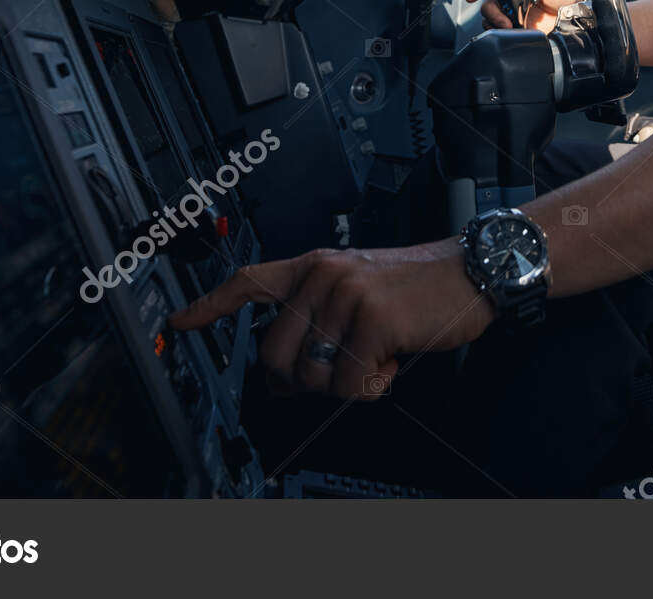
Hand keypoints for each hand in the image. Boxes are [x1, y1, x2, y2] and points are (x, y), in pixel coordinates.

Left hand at [168, 239, 495, 398]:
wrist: (471, 271)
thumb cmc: (418, 287)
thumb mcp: (359, 292)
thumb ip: (318, 323)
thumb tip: (283, 380)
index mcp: (316, 265)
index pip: (250, 283)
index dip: (211, 306)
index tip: (181, 324)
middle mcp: (323, 275)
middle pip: (274, 354)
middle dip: (303, 379)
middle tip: (340, 372)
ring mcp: (345, 295)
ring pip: (312, 375)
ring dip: (344, 384)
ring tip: (375, 358)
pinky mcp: (371, 320)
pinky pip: (347, 383)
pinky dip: (370, 388)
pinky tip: (389, 364)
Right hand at [464, 0, 578, 34]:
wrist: (573, 18)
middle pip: (488, 2)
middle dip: (490, 11)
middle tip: (503, 18)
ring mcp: (513, 13)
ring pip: (490, 16)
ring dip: (494, 21)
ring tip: (509, 25)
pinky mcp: (516, 28)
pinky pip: (498, 30)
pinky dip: (498, 30)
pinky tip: (510, 30)